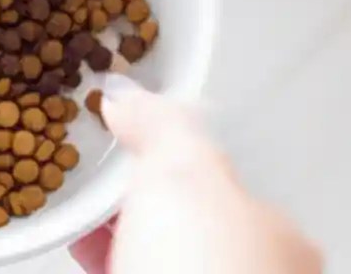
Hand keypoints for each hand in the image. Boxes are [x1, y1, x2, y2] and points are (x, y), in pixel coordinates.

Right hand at [69, 77, 321, 273]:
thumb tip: (127, 93)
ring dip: (113, 245)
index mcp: (278, 238)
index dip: (166, 162)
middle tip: (88, 187)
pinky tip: (80, 261)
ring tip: (72, 226)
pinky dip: (103, 268)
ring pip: (158, 263)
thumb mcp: (181, 174)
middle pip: (186, 228)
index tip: (120, 147)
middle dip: (133, 208)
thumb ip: (158, 127)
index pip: (221, 184)